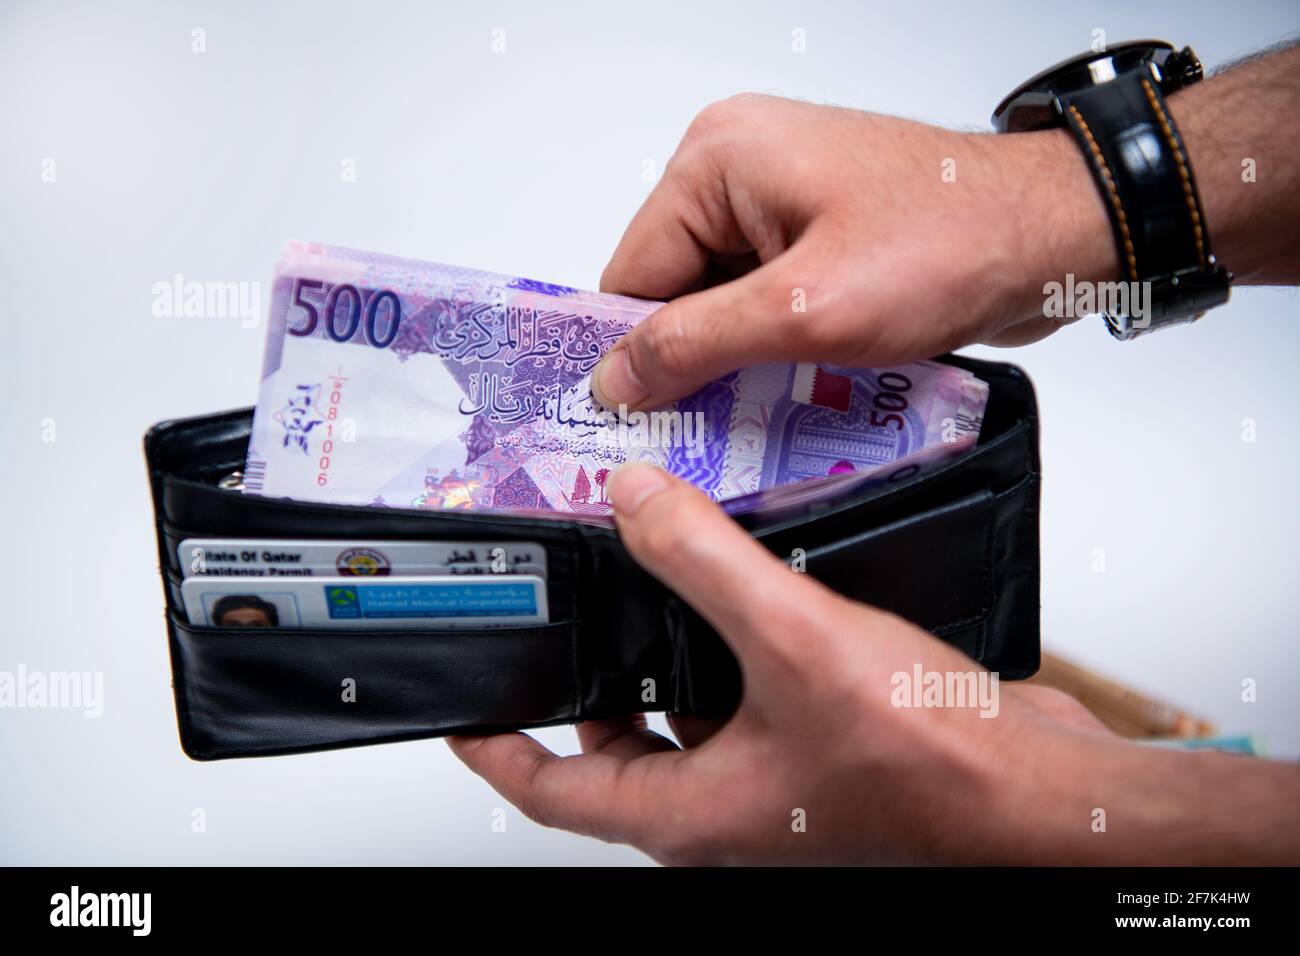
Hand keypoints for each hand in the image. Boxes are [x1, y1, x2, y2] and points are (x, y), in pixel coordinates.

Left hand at [449, 464, 1112, 864]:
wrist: (1044, 796)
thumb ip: (701, 561)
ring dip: (669, 651)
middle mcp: (726, 805)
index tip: (465, 711)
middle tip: (572, 610)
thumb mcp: (793, 641)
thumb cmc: (936, 766)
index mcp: (691, 810)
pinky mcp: (819, 749)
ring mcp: (774, 781)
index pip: (551, 791)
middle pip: (619, 747)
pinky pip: (749, 697)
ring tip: (656, 572)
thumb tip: (632, 500)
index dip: (495, 749)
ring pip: (689, 716)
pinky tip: (751, 586)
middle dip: (592, 679)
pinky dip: (734, 647)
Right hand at [590, 94, 1115, 411]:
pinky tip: (801, 379)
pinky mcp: (816, 230)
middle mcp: (741, 167)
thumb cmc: (952, 245)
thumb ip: (694, 345)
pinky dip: (774, 346)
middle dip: (697, 358)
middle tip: (721, 420)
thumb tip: (617, 377)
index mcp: (719, 159)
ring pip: (719, 303)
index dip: (634, 355)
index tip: (640, 421)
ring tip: (776, 395)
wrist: (1054, 237)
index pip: (630, 274)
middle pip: (672, 290)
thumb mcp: (803, 312)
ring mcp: (781, 199)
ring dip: (741, 358)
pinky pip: (764, 300)